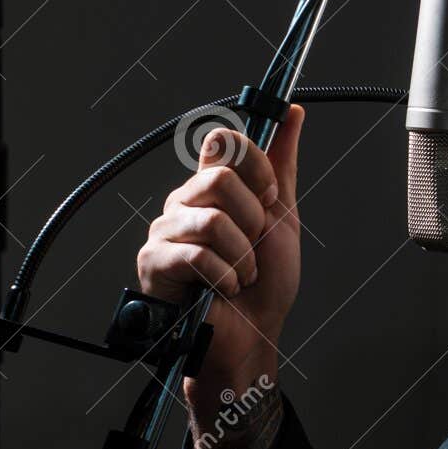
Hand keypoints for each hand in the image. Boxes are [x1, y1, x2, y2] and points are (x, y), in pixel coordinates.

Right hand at [134, 105, 304, 426]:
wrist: (255, 336)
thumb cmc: (267, 283)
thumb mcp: (283, 215)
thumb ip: (282, 163)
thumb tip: (294, 112)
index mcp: (211, 188)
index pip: (223, 141)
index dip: (256, 170)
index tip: (268, 200)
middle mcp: (183, 203)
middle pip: (218, 177)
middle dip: (252, 218)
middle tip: (253, 246)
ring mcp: (164, 232)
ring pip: (211, 218)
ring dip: (242, 255)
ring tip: (241, 275)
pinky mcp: (153, 264)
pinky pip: (196, 254)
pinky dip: (225, 276)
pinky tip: (224, 289)